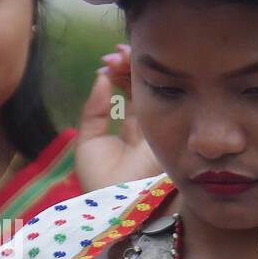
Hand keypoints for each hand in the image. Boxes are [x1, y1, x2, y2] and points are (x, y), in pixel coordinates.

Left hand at [74, 44, 161, 190]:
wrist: (118, 203)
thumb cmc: (100, 180)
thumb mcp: (88, 142)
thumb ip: (94, 109)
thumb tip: (102, 77)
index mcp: (131, 133)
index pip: (129, 96)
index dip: (119, 77)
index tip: (106, 64)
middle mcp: (149, 126)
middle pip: (143, 88)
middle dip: (128, 68)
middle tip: (113, 56)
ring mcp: (162, 123)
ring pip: (153, 87)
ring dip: (136, 67)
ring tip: (118, 55)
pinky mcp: (169, 122)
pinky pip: (158, 93)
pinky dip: (144, 76)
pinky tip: (129, 63)